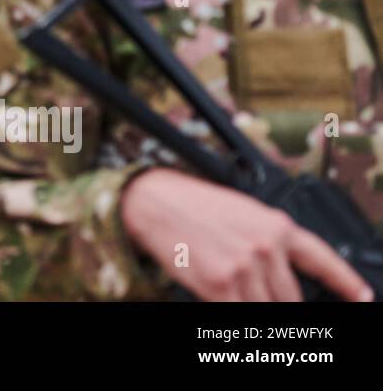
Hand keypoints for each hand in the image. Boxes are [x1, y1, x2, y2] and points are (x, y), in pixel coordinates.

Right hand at [120, 167, 373, 301]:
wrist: (156, 202)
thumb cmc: (196, 204)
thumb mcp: (245, 212)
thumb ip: (271, 240)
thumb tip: (286, 273)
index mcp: (278, 226)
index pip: (324, 261)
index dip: (348, 284)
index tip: (362, 299)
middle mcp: (266, 248)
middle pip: (292, 299)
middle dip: (280, 304)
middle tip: (260, 297)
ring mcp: (245, 269)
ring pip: (268, 311)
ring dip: (257, 309)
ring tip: (237, 294)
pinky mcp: (220, 285)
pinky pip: (240, 315)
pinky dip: (237, 313)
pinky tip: (225, 300)